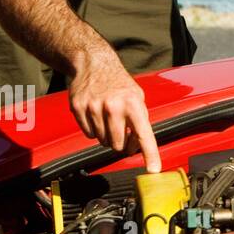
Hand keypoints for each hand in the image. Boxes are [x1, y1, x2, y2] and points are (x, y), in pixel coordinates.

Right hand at [68, 49, 160, 171]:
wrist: (95, 64)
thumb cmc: (120, 84)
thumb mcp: (137, 97)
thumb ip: (140, 120)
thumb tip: (138, 146)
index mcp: (133, 104)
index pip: (144, 134)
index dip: (150, 154)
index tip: (154, 170)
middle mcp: (114, 106)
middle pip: (117, 144)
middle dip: (120, 143)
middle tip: (122, 133)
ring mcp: (94, 108)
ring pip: (101, 141)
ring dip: (106, 136)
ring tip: (109, 119)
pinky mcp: (78, 108)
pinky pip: (88, 134)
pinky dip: (93, 130)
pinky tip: (96, 115)